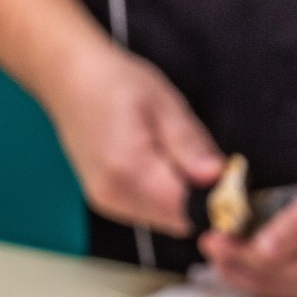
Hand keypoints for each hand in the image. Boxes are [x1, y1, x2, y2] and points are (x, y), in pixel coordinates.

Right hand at [45, 42, 223, 235]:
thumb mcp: (164, 103)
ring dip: (182, 199)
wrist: (66, 76)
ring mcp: (108, 203)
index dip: (217, 203)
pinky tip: (159, 166)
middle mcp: (116, 195)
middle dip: (200, 201)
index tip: (230, 183)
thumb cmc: (115, 81)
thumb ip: (191, 145)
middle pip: (179, 220)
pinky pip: (149, 212)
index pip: (188, 210)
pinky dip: (164, 197)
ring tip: (176, 158)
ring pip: (166, 219)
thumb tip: (219, 177)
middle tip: (204, 163)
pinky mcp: (106, 202)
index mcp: (130, 170)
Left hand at [199, 132, 296, 296]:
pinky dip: (277, 268)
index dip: (240, 261)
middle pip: (283, 289)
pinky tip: (259, 254)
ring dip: (257, 273)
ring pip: (292, 287)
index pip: (279, 274)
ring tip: (224, 254)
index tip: (209, 240)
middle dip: (242, 271)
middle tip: (206, 247)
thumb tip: (260, 251)